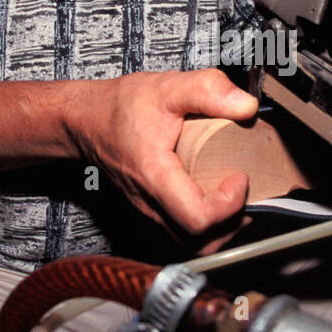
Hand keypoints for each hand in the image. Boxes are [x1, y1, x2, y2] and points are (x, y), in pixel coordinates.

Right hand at [67, 69, 258, 237]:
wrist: (86, 120)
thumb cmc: (120, 107)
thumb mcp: (167, 87)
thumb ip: (208, 90)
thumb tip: (246, 105)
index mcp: (156, 177)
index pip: (198, 219)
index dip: (229, 205)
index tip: (239, 176)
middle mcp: (151, 203)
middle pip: (199, 243)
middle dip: (231, 223)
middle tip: (242, 191)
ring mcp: (150, 211)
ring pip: (191, 244)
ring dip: (220, 228)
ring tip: (233, 197)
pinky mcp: (151, 210)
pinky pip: (181, 231)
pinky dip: (205, 224)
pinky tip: (215, 196)